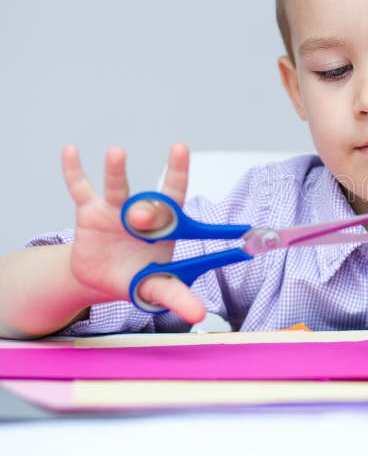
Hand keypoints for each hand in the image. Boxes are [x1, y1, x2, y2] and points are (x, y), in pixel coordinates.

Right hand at [62, 144, 204, 322]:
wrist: (102, 279)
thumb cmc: (136, 276)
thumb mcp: (156, 288)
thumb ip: (176, 297)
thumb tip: (199, 315)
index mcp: (163, 227)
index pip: (175, 195)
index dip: (178, 172)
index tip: (180, 149)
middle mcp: (141, 213)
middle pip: (147, 201)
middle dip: (147, 208)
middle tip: (141, 218)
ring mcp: (114, 210)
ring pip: (116, 186)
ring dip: (116, 170)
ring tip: (117, 153)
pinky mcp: (89, 213)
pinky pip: (80, 188)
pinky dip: (74, 170)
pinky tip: (71, 150)